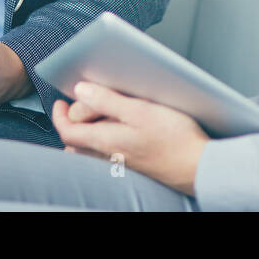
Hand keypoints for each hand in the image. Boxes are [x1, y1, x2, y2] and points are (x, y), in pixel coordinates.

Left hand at [51, 82, 209, 195]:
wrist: (198, 167)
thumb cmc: (174, 139)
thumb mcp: (141, 110)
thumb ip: (108, 101)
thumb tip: (81, 91)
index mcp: (105, 141)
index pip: (68, 131)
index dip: (60, 115)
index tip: (60, 101)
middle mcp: (107, 156)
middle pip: (76, 141)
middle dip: (73, 120)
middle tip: (82, 101)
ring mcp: (119, 164)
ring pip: (89, 150)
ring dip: (86, 133)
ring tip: (95, 115)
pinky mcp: (131, 166)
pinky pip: (104, 155)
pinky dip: (101, 141)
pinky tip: (116, 131)